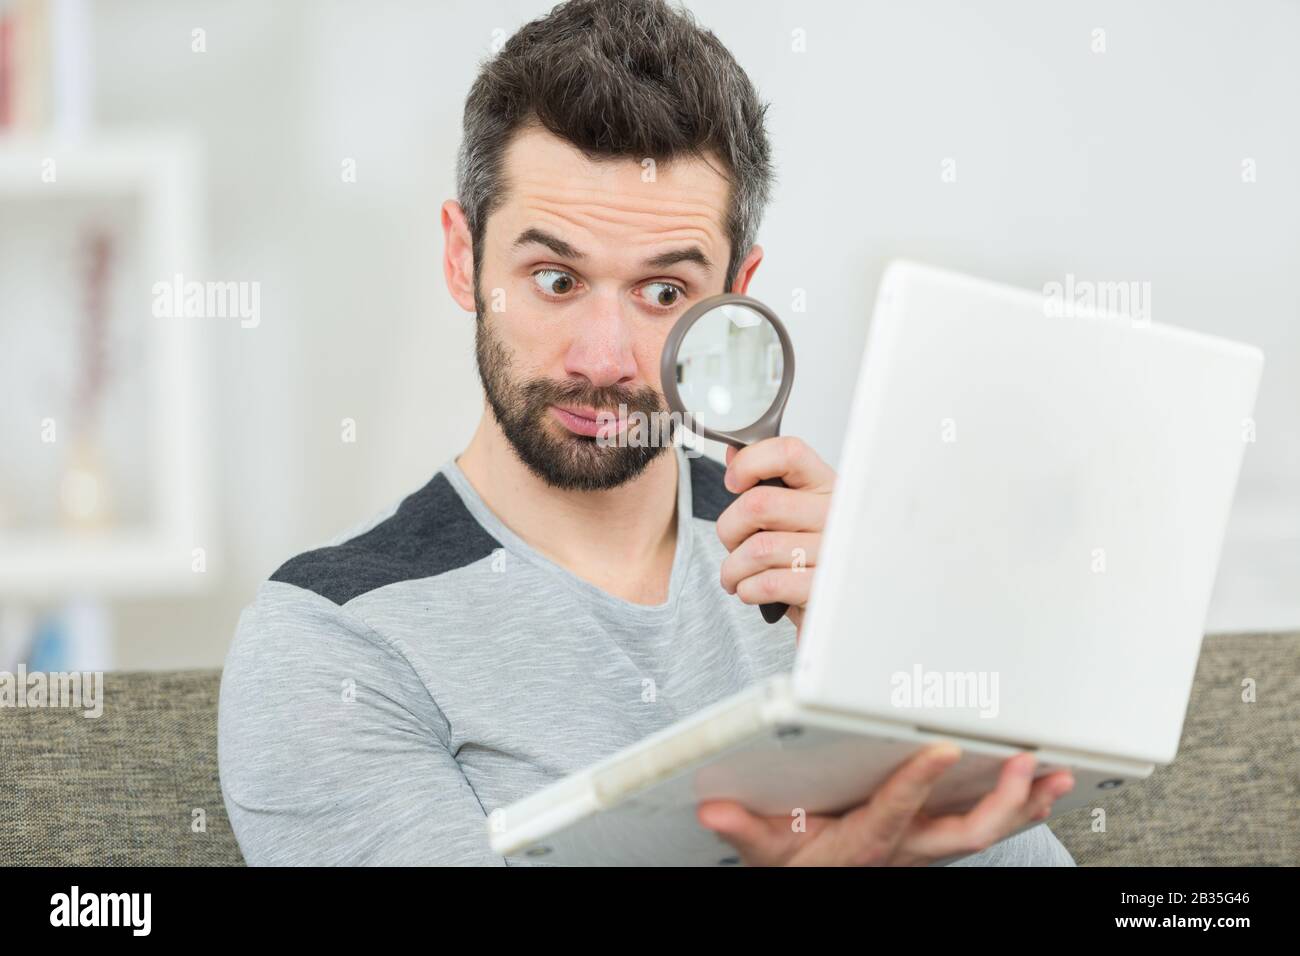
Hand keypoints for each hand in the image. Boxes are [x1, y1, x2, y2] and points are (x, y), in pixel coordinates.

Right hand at [697, 745, 1075, 865]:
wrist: (819, 885)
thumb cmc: (798, 864)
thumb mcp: (766, 850)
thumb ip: (745, 830)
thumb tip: (716, 811)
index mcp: (864, 840)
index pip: (894, 809)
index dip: (918, 781)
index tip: (940, 747)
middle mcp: (905, 846)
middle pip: (964, 830)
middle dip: (1001, 797)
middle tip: (1025, 760)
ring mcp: (927, 845)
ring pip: (986, 829)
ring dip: (1025, 802)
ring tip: (1055, 772)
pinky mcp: (937, 838)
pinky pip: (988, 824)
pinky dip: (1021, 805)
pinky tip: (1044, 785)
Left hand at [717, 436, 834, 634]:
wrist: (836, 613)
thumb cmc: (809, 561)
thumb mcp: (791, 517)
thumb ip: (765, 483)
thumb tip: (734, 450)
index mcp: (827, 488)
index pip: (790, 453)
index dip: (751, 462)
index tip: (733, 481)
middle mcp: (835, 515)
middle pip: (759, 504)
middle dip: (729, 529)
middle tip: (732, 544)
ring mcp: (834, 552)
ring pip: (758, 548)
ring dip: (733, 568)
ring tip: (736, 575)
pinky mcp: (825, 589)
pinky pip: (769, 582)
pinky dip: (748, 589)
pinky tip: (752, 591)